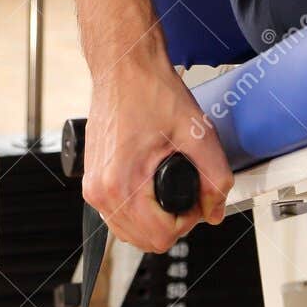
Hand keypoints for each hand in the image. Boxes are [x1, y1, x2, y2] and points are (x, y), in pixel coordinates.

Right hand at [82, 54, 233, 252]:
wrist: (125, 66)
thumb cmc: (151, 90)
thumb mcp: (196, 132)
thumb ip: (215, 175)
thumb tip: (216, 209)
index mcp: (121, 184)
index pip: (161, 237)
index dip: (189, 221)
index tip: (197, 198)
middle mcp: (100, 191)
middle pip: (144, 240)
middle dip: (173, 222)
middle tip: (189, 192)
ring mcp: (92, 186)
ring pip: (129, 232)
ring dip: (154, 220)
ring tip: (172, 187)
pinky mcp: (91, 180)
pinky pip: (116, 214)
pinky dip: (138, 210)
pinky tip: (153, 187)